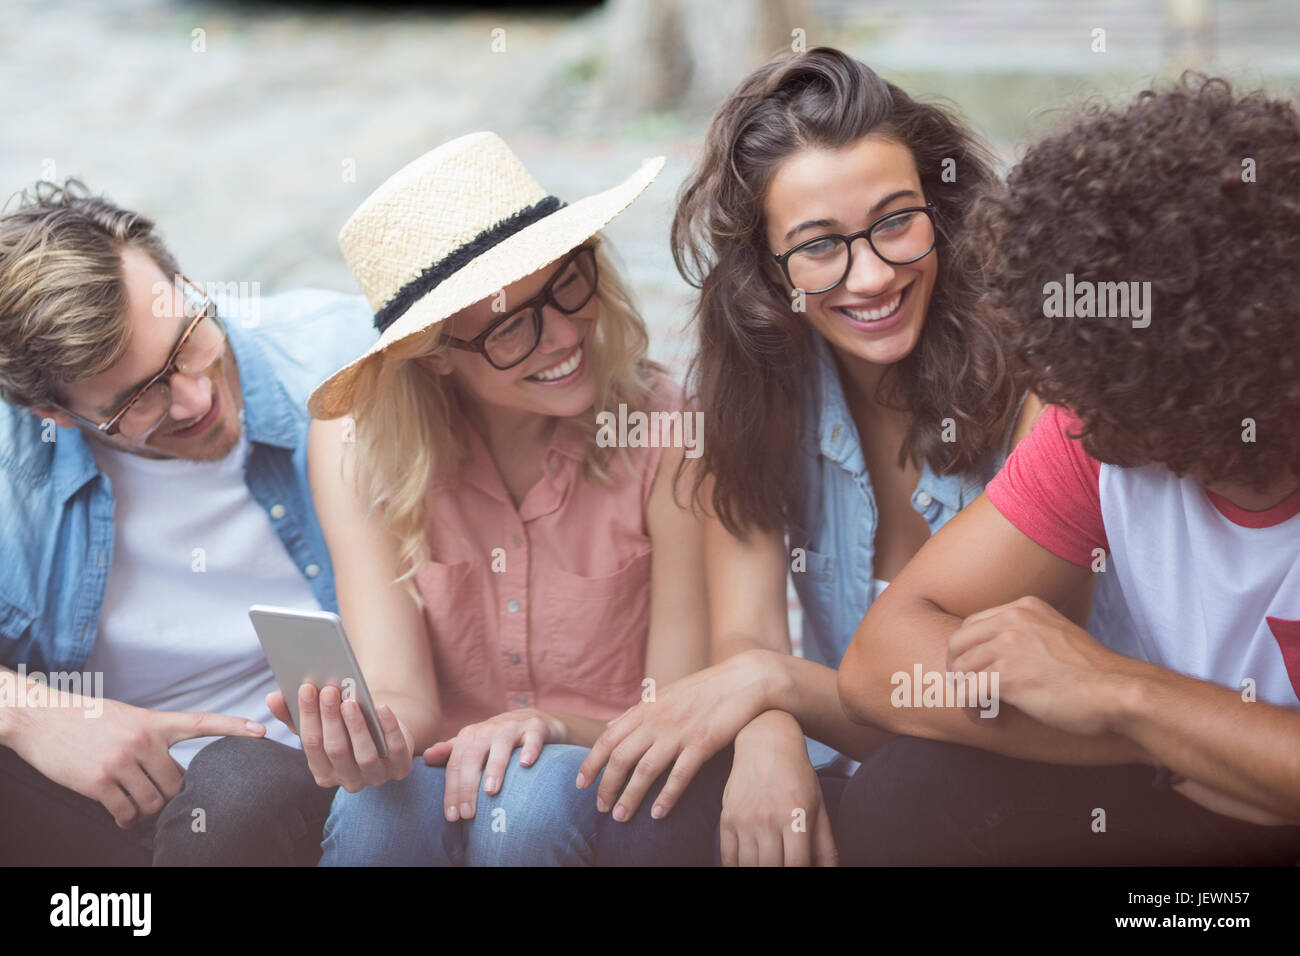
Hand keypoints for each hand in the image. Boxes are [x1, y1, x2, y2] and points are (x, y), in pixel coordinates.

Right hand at [7, 694, 264, 827]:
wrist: (40, 718)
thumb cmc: (85, 719)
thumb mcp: (127, 718)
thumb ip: (153, 738)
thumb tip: (173, 773)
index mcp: (154, 721)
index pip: (202, 723)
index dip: (234, 728)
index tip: (262, 732)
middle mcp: (143, 740)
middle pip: (177, 782)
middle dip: (169, 795)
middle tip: (155, 796)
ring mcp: (122, 760)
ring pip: (154, 801)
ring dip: (147, 810)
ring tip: (134, 805)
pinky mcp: (99, 781)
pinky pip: (127, 813)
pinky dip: (126, 820)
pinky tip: (121, 815)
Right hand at [268, 682, 413, 792]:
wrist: (384, 733)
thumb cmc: (346, 728)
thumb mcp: (322, 722)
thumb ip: (295, 714)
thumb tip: (273, 698)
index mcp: (323, 772)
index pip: (311, 745)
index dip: (308, 716)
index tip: (306, 688)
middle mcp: (348, 780)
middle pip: (336, 750)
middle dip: (330, 718)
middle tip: (329, 690)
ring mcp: (376, 777)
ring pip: (364, 755)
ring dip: (356, 726)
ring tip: (350, 701)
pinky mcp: (400, 768)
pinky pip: (396, 750)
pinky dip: (389, 727)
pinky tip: (382, 707)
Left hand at [421, 708, 566, 820]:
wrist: (536, 721)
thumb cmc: (500, 740)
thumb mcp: (474, 745)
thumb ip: (452, 752)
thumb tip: (426, 757)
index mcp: (471, 735)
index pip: (456, 764)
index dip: (452, 790)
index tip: (452, 816)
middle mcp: (489, 729)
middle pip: (473, 756)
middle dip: (468, 785)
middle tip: (468, 813)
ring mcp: (513, 727)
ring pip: (501, 746)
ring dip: (495, 768)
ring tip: (491, 791)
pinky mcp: (536, 727)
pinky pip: (533, 738)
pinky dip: (529, 749)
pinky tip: (526, 764)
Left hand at [576, 649, 784, 821]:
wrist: (745, 679)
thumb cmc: (704, 689)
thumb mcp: (665, 694)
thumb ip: (636, 713)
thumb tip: (608, 726)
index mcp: (647, 709)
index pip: (609, 739)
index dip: (592, 763)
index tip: (580, 784)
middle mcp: (658, 720)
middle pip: (622, 758)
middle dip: (607, 786)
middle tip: (600, 809)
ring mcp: (680, 732)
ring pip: (646, 770)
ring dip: (630, 796)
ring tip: (621, 817)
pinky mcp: (703, 743)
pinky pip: (680, 775)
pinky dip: (666, 796)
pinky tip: (657, 814)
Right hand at [720, 710, 836, 865]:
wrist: (764, 742)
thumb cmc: (796, 773)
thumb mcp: (818, 805)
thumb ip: (825, 844)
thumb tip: (830, 871)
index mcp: (795, 816)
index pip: (797, 865)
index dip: (801, 874)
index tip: (802, 871)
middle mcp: (767, 819)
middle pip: (771, 869)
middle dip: (779, 874)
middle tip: (785, 866)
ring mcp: (744, 819)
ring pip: (748, 866)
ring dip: (758, 871)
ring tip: (769, 864)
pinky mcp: (727, 818)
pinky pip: (728, 857)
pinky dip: (737, 868)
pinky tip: (749, 866)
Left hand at [947, 595, 1137, 736]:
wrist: (1119, 692)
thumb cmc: (1094, 674)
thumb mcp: (1057, 635)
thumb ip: (1028, 634)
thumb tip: (997, 653)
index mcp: (1023, 607)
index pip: (972, 625)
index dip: (969, 652)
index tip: (978, 674)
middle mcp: (1012, 620)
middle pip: (957, 644)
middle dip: (959, 671)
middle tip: (973, 694)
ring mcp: (1008, 646)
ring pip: (959, 670)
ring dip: (967, 694)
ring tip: (986, 711)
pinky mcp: (1007, 676)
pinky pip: (967, 693)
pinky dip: (975, 710)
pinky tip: (992, 721)